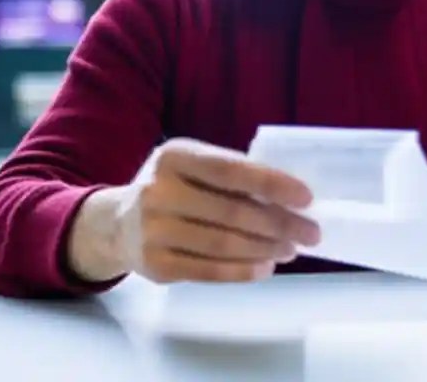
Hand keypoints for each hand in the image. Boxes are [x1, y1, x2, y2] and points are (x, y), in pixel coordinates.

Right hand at [67, 138, 320, 284]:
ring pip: (223, 244)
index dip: (271, 184)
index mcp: (173, 156)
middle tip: (310, 232)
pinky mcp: (155, 264)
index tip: (307, 198)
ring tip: (291, 249)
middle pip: (232, 211)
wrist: (116, 223)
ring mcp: (153, 230)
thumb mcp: (191, 167)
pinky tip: (265, 267)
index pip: (230, 170)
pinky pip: (208, 270)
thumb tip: (290, 199)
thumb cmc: (172, 189)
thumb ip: (230, 177)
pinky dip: (243, 271)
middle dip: (279, 223)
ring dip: (265, 249)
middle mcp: (159, 191)